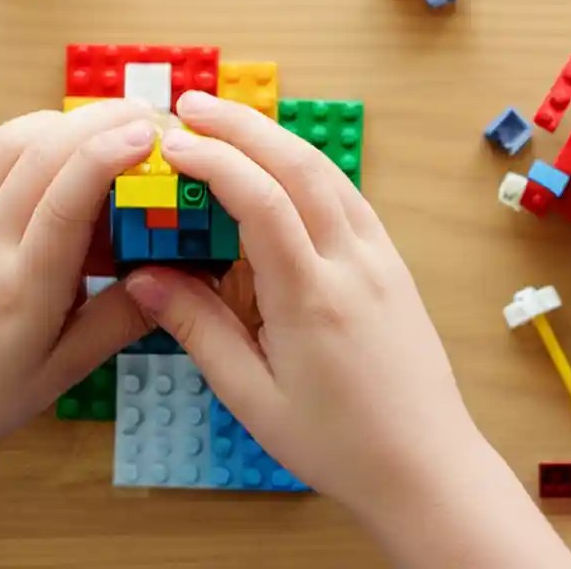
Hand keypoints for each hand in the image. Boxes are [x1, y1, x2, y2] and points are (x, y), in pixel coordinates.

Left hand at [0, 100, 155, 464]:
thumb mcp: (57, 375)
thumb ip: (116, 322)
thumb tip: (173, 280)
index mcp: (23, 288)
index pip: (69, 199)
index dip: (109, 155)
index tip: (147, 134)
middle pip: (41, 155)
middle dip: (97, 121)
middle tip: (144, 114)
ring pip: (4, 145)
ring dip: (56, 121)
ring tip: (100, 121)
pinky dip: (16, 138)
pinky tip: (44, 142)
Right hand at [121, 92, 476, 522]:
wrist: (427, 467)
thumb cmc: (340, 445)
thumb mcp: (253, 397)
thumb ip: (199, 330)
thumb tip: (143, 278)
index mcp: (313, 298)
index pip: (261, 201)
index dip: (214, 161)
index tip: (170, 144)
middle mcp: (354, 265)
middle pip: (299, 166)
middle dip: (242, 125)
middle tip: (190, 104)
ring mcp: (381, 260)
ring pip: (328, 173)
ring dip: (276, 138)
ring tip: (227, 122)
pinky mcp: (393, 266)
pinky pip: (348, 198)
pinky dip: (308, 168)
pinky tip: (281, 167)